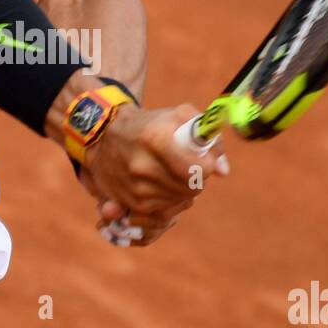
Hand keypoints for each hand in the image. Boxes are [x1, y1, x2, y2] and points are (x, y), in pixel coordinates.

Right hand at [81, 103, 227, 219]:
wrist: (104, 136)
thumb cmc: (151, 123)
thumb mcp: (180, 116)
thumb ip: (210, 138)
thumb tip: (223, 171)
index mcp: (155, 137)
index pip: (198, 169)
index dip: (207, 166)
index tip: (204, 160)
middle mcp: (142, 165)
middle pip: (192, 188)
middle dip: (197, 178)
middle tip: (189, 166)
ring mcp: (135, 187)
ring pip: (180, 201)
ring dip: (184, 190)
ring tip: (172, 173)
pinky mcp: (131, 203)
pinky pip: (165, 211)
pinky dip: (170, 201)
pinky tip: (162, 186)